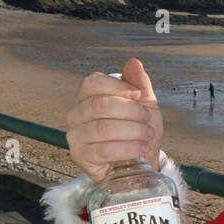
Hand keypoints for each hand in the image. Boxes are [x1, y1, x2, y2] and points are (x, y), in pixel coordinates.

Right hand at [65, 57, 163, 183]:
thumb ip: (138, 82)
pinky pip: (103, 150)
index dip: (118, 87)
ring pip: (103, 128)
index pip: (93, 83)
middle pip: (100, 105)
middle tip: (147, 120)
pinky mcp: (80, 156)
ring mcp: (75, 135)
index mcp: (87, 96)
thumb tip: (133, 63)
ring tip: (147, 135)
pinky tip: (141, 148)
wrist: (141, 160)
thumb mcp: (144, 103)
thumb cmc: (138, 130)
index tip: (138, 95)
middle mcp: (76, 114)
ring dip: (132, 131)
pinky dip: (127, 148)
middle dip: (131, 112)